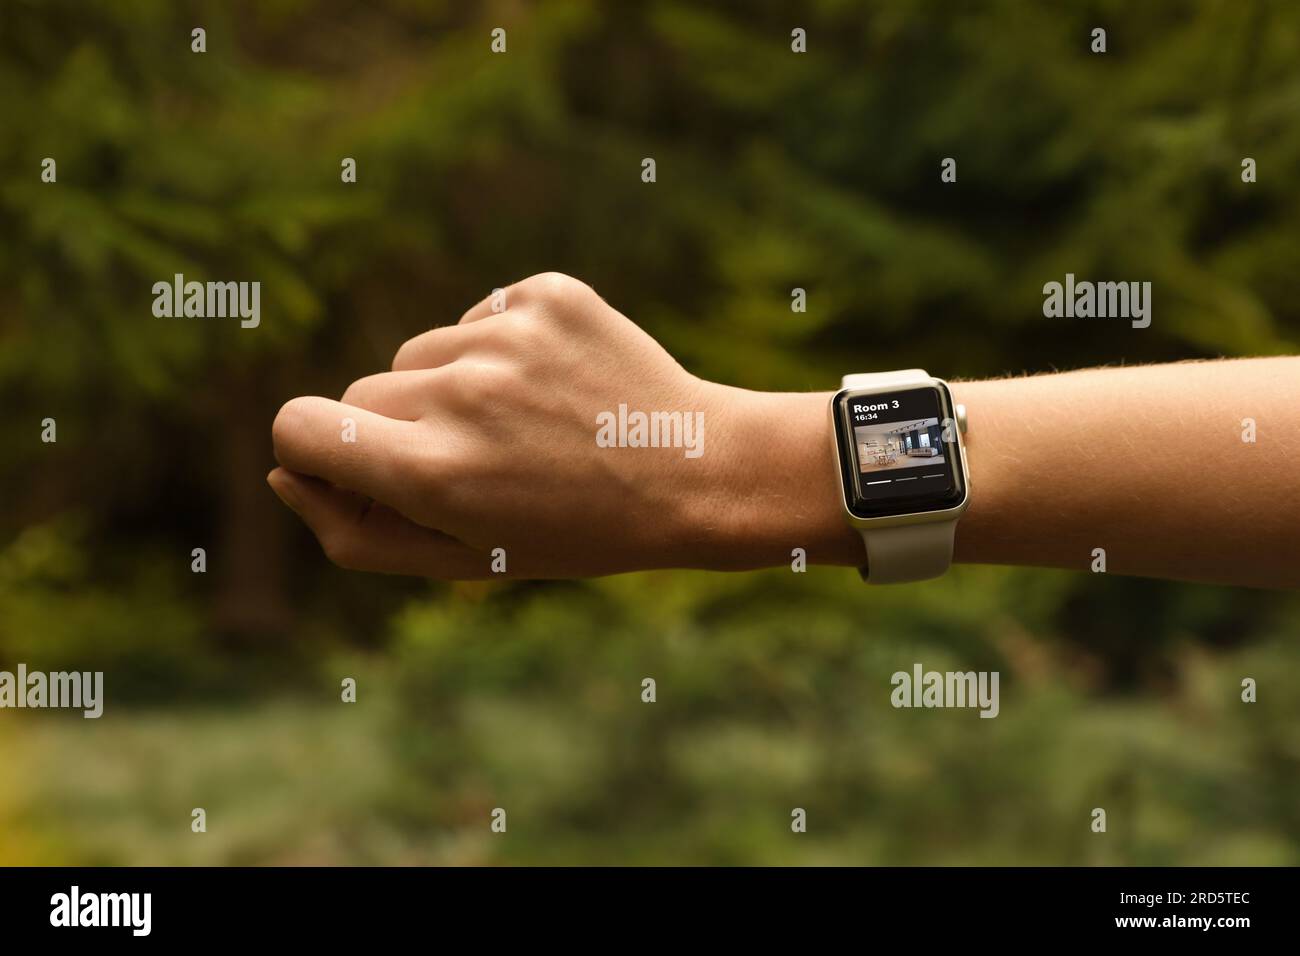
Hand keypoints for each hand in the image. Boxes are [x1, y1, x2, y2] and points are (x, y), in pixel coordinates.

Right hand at [268, 273, 853, 577]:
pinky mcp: (545, 294)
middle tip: (477, 464)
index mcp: (437, 472)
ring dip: (450, 388)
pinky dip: (497, 350)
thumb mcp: (464, 561)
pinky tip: (553, 386)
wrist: (698, 472)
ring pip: (419, 354)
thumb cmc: (576, 530)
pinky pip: (475, 317)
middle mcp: (464, 394)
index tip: (354, 465)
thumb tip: (284, 471)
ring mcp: (508, 335)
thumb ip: (356, 531)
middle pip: (362, 394)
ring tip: (525, 426)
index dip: (312, 449)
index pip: (299, 426)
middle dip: (399, 432)